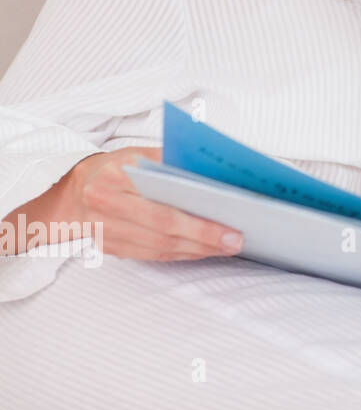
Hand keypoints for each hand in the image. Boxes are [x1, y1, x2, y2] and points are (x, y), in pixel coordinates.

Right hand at [24, 147, 243, 260]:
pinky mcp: (109, 247)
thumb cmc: (119, 167)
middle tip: (236, 240)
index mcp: (117, 175)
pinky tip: (203, 251)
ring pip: (158, 246)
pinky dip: (181, 254)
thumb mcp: (142, 154)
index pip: (163, 200)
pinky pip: (152, 255)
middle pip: (163, 227)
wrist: (76, 189)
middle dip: (204, 236)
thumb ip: (173, 162)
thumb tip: (216, 176)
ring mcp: (104, 230)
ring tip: (226, 246)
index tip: (232, 218)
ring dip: (197, 249)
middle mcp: (106, 203)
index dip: (198, 216)